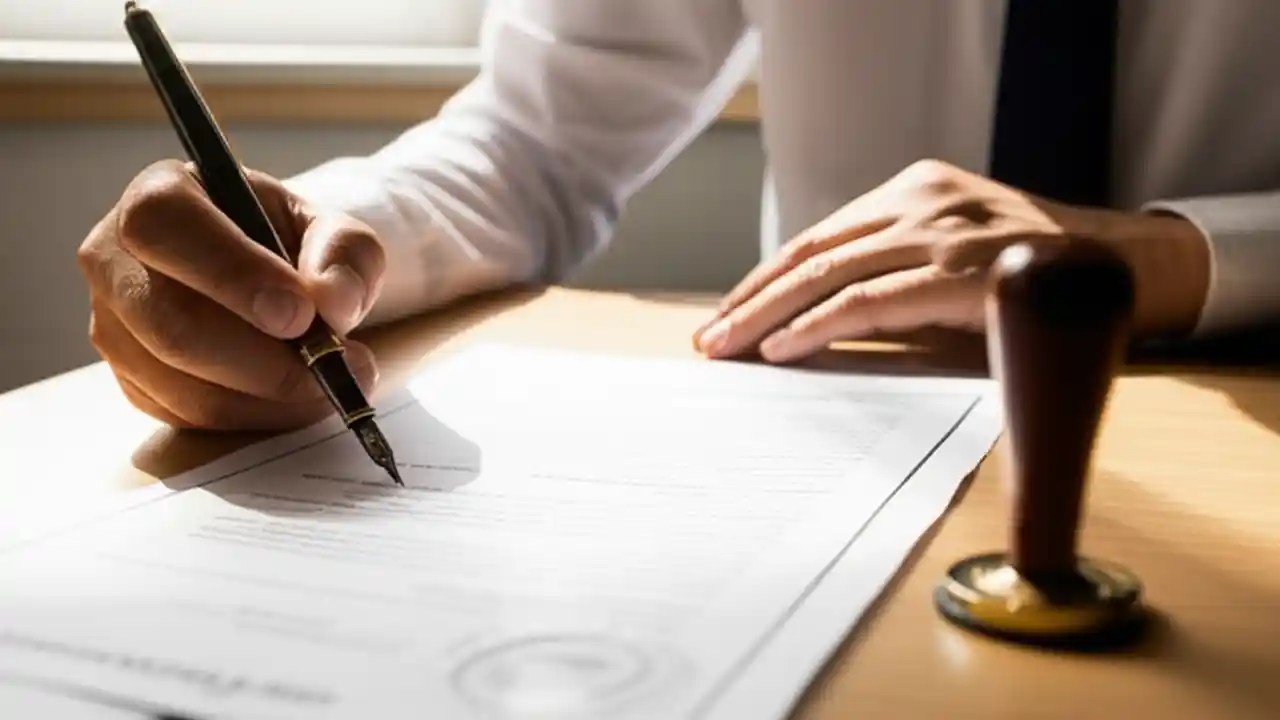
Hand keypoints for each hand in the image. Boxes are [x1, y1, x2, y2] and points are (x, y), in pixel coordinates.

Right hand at [78, 161, 385, 430]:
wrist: (271, 280)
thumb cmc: (292, 246)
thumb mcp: (332, 231)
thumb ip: (345, 256)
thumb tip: (333, 302)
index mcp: (160, 197)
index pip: (166, 227)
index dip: (231, 274)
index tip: (299, 316)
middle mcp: (115, 259)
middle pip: (169, 321)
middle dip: (262, 360)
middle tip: (333, 367)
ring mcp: (114, 325)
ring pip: (180, 382)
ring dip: (267, 397)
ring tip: (330, 383)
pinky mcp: (131, 380)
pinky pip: (189, 415)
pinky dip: (254, 416)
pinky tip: (296, 399)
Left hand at [694, 159, 1208, 361]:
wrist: (1122, 274)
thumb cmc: (1029, 278)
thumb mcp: (953, 260)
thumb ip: (894, 274)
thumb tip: (811, 321)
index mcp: (917, 190)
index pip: (820, 237)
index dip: (765, 278)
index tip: (727, 312)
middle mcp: (922, 201)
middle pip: (811, 252)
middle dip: (750, 298)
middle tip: (708, 337)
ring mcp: (940, 232)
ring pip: (827, 273)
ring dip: (766, 315)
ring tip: (726, 348)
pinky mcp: (957, 271)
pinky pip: (867, 301)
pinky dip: (816, 325)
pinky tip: (780, 347)